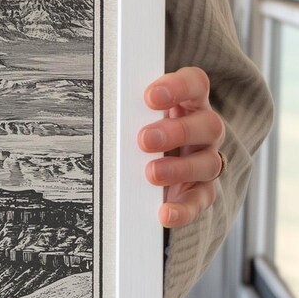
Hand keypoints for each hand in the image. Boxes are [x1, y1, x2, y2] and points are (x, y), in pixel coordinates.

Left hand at [138, 66, 225, 228]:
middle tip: (144, 139)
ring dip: (179, 169)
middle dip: (176, 132)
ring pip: (208, 164)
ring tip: (151, 173)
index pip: (195, 84)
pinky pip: (199, 201)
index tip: (150, 97)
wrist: (157, 163)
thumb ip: (127, 111)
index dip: (178, 87)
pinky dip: (183, 209)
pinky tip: (165, 213)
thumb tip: (90, 110)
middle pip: (208, 125)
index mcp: (190, 103)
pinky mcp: (201, 192)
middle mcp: (204, 131)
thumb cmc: (143, 130)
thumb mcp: (136, 116)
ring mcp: (206, 161)